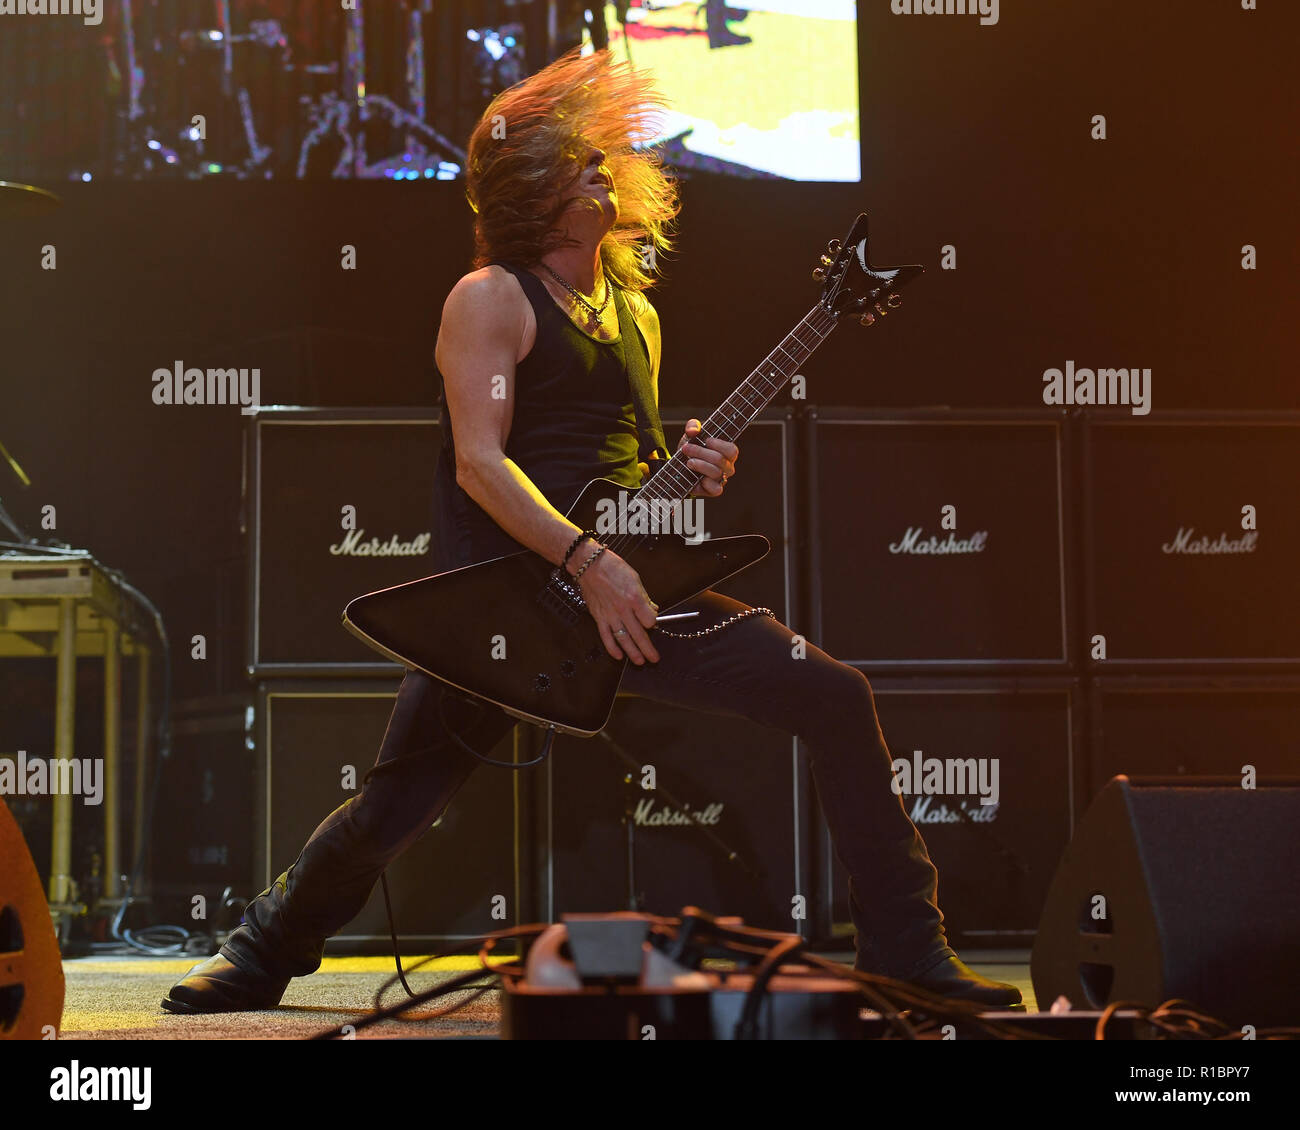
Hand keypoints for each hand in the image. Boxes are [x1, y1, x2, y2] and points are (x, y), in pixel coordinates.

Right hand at [571, 543, 660, 663]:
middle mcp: (623, 609)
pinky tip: (618, 655)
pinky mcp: (599, 617)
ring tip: (639, 661)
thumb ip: (644, 597)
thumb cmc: (612, 567)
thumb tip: (651, 609)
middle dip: (648, 649)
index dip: (654, 623)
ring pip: (623, 639)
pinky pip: (606, 636)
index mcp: (634, 598)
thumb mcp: (635, 578)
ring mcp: (610, 615)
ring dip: (632, 653)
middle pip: (639, 634)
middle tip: (654, 658)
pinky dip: (612, 648)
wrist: (589, 565)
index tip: (653, 623)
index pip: (650, 620)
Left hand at [677, 419, 737, 497]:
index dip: (719, 445)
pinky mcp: (714, 490)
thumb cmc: (692, 448)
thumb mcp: (691, 434)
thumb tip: (693, 430)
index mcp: (728, 453)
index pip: (731, 450)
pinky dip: (705, 483)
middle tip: (686, 448)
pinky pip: (716, 490)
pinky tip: (695, 477)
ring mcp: (722, 480)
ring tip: (688, 462)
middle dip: (700, 452)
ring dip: (700, 465)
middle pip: (719, 459)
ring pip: (716, 473)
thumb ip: (693, 426)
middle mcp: (728, 467)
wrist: (681, 465)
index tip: (707, 440)